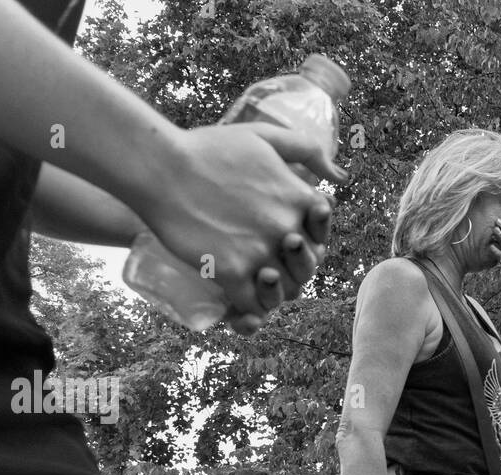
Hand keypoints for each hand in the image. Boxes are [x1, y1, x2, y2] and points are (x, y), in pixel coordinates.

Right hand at [138, 122, 343, 325]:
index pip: (321, 235)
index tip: (287, 239)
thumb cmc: (208, 148)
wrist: (160, 168)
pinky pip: (254, 307)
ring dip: (274, 293)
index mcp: (300, 200)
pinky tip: (242, 305)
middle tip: (269, 264)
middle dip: (293, 270)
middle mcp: (287, 230)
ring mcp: (261, 254)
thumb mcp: (264, 137)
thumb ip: (306, 149)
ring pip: (284, 292)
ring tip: (255, 282)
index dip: (308, 241)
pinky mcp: (232, 273)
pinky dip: (250, 312)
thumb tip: (340, 177)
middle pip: (306, 268)